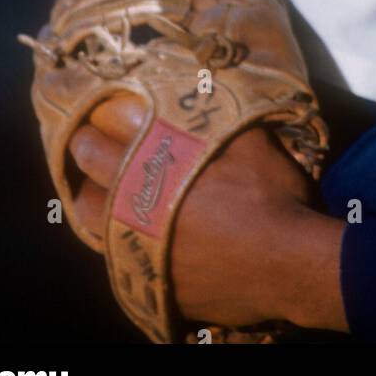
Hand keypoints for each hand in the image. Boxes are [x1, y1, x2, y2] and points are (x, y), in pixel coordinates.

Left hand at [68, 92, 346, 330]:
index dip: (91, 132)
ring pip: (99, 235)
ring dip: (104, 212)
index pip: (92, 149)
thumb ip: (205, 113)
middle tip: (103, 159)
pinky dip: (135, 245)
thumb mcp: (243, 137)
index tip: (96, 124)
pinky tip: (155, 236)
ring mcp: (140, 261)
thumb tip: (184, 86)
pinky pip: (129, 264)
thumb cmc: (268, 193)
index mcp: (144, 176)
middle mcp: (130, 220)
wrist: (290, 264)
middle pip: (84, 197)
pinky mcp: (156, 290)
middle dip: (90, 175)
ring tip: (121, 198)